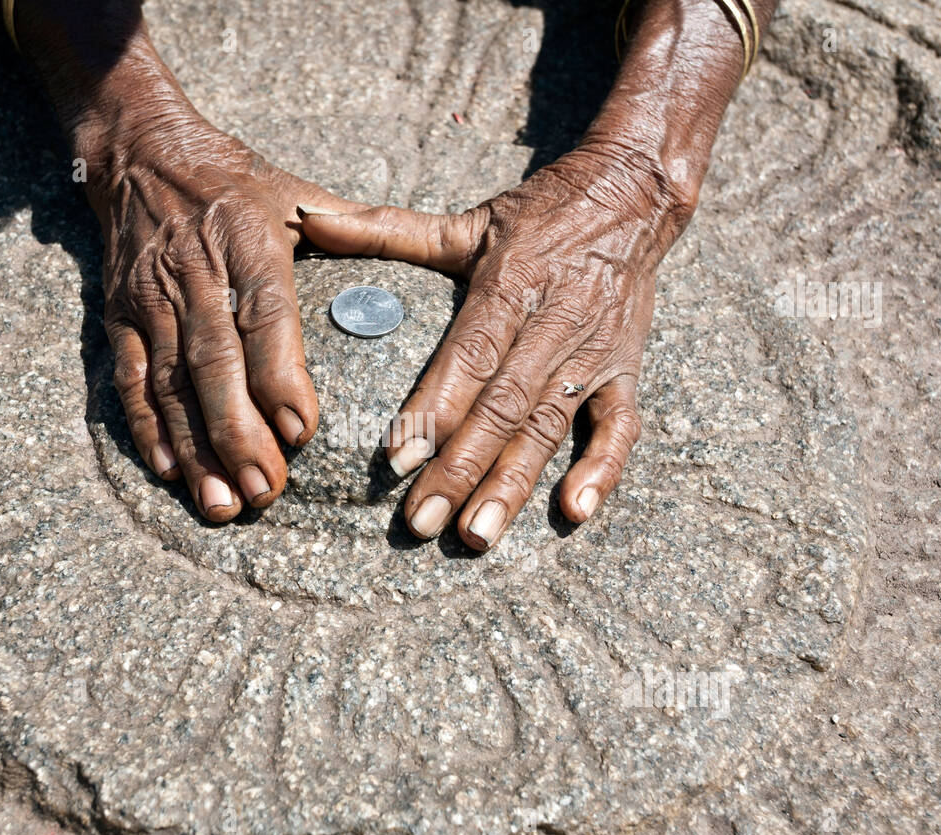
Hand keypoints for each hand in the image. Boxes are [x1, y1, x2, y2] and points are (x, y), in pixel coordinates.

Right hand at [82, 106, 360, 519]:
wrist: (141, 150)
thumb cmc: (235, 181)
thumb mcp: (295, 192)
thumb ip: (355, 229)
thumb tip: (426, 252)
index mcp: (248, 241)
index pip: (265, 315)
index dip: (280, 376)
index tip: (303, 432)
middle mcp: (195, 272)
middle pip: (214, 363)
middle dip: (239, 434)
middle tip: (267, 491)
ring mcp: (151, 297)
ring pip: (170, 382)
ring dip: (195, 447)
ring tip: (221, 503)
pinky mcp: (118, 314)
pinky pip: (130, 377)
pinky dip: (146, 426)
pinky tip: (168, 470)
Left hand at [302, 144, 694, 548]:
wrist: (633, 195)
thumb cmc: (537, 215)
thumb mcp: (465, 221)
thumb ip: (384, 229)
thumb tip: (307, 218)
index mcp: (511, 284)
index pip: (470, 355)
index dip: (435, 407)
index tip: (398, 458)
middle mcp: (554, 324)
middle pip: (504, 406)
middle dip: (462, 468)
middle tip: (422, 522)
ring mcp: (594, 354)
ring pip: (551, 427)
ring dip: (515, 484)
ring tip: (477, 535)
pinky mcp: (626, 372)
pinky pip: (620, 428)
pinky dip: (602, 470)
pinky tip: (573, 513)